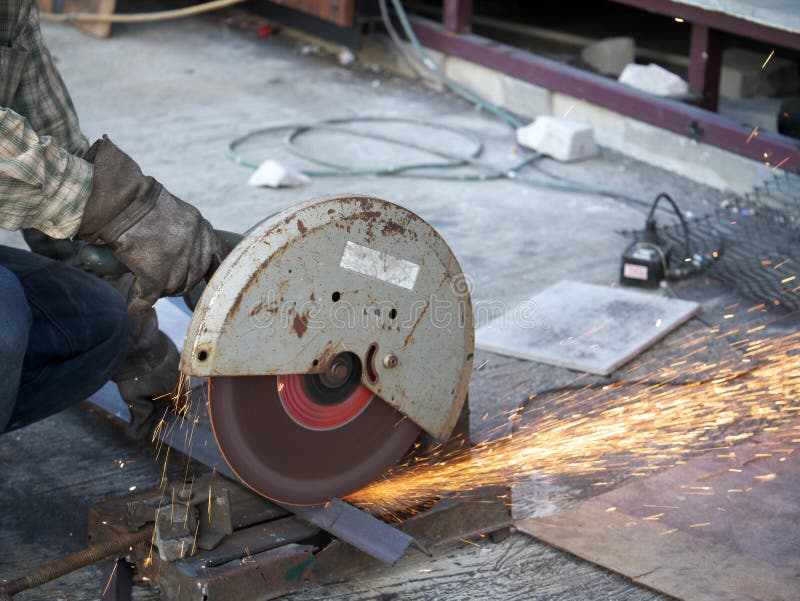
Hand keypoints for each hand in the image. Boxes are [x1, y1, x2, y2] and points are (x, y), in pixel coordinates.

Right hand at [78, 136, 223, 313]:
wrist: (122, 202)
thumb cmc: (139, 202)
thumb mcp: (174, 212)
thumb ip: (183, 232)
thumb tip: (177, 251)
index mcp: (202, 229)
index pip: (210, 256)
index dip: (198, 266)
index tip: (192, 272)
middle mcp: (195, 247)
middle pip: (193, 276)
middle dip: (178, 280)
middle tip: (161, 279)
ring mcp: (177, 264)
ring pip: (173, 288)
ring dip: (160, 290)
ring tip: (145, 287)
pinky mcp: (157, 277)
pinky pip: (150, 296)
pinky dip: (140, 304)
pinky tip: (134, 307)